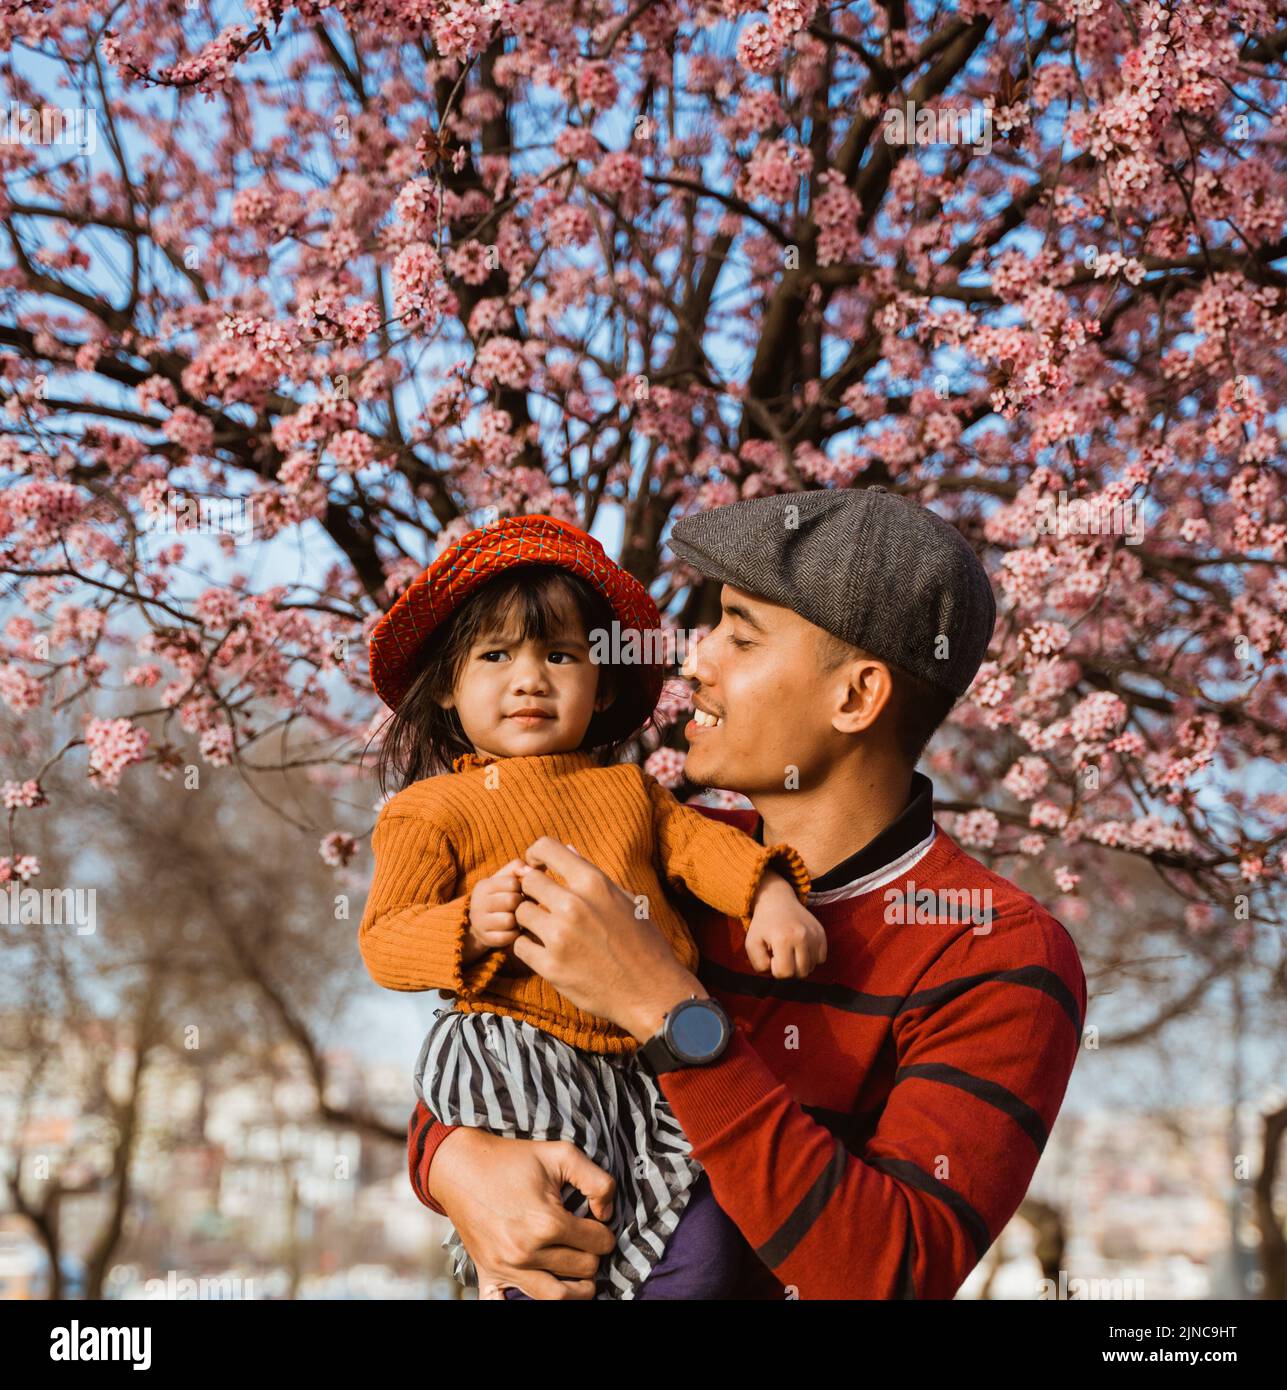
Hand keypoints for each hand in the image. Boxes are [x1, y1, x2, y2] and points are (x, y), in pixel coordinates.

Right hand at [429, 1127, 617, 1299]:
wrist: (462, 1167)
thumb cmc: (512, 1159)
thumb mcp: (561, 1154)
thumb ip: (597, 1181)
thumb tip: (606, 1213)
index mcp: (547, 1222)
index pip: (598, 1243)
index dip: (604, 1231)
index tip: (597, 1223)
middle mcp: (527, 1251)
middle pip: (583, 1270)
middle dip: (592, 1255)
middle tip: (586, 1241)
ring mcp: (506, 1267)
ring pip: (557, 1297)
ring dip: (577, 1288)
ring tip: (580, 1275)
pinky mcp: (488, 1274)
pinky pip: (504, 1305)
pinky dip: (522, 1304)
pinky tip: (538, 1286)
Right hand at [464, 859, 525, 964]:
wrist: (482, 924)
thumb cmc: (502, 897)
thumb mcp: (506, 878)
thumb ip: (518, 867)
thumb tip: (530, 870)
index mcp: (483, 886)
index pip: (512, 882)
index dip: (522, 887)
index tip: (519, 892)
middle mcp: (477, 903)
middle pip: (512, 900)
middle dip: (521, 903)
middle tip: (520, 906)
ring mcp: (479, 923)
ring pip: (510, 920)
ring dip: (518, 920)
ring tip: (517, 918)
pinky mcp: (486, 939)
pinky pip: (509, 937)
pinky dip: (515, 934)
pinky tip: (513, 930)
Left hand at [512, 838, 705, 1042]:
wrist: (651, 992)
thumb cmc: (643, 944)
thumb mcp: (625, 900)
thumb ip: (592, 875)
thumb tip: (568, 848)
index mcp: (594, 883)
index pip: (546, 848)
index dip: (535, 855)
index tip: (535, 868)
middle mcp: (574, 905)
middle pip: (528, 882)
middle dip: (532, 892)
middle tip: (542, 906)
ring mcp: (559, 936)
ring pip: (520, 913)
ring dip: (529, 921)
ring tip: (546, 931)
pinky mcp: (550, 966)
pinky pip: (520, 946)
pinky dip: (529, 948)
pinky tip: (546, 952)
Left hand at [745, 872, 827, 978]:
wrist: (777, 900)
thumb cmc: (763, 925)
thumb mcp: (751, 943)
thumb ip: (759, 964)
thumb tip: (774, 972)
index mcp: (783, 939)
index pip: (785, 973)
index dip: (776, 970)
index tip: (772, 957)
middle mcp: (802, 937)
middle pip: (801, 973)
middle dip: (789, 969)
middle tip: (781, 955)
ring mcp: (814, 935)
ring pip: (812, 967)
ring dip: (800, 964)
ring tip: (791, 951)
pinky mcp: (822, 933)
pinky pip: (821, 959)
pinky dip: (811, 958)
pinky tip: (801, 948)